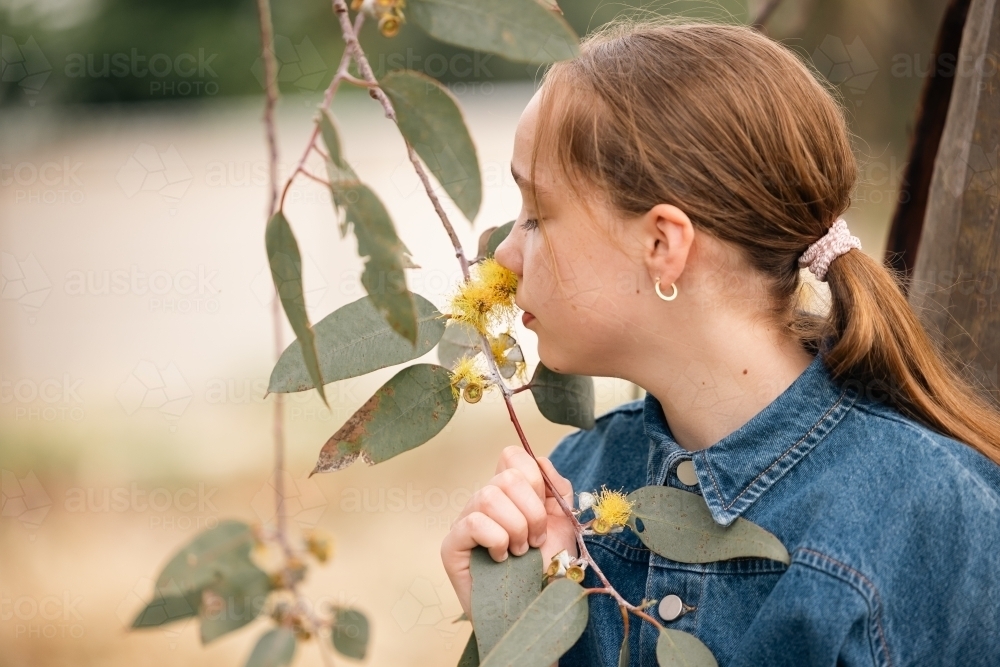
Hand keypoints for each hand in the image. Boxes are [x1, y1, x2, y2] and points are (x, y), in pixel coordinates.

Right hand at [441, 446, 577, 622]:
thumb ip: (556, 488)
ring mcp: (464, 522)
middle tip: (535, 540)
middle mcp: (483, 502)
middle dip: (532, 512)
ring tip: (520, 552)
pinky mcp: (451, 545)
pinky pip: (472, 522)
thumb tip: (537, 459)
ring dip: (515, 528)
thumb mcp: (563, 523)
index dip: (535, 479)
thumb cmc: (548, 569)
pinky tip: (501, 559)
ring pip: (487, 496)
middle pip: (506, 477)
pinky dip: (496, 540)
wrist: (536, 610)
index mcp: (509, 493)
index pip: (512, 456)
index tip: (545, 509)